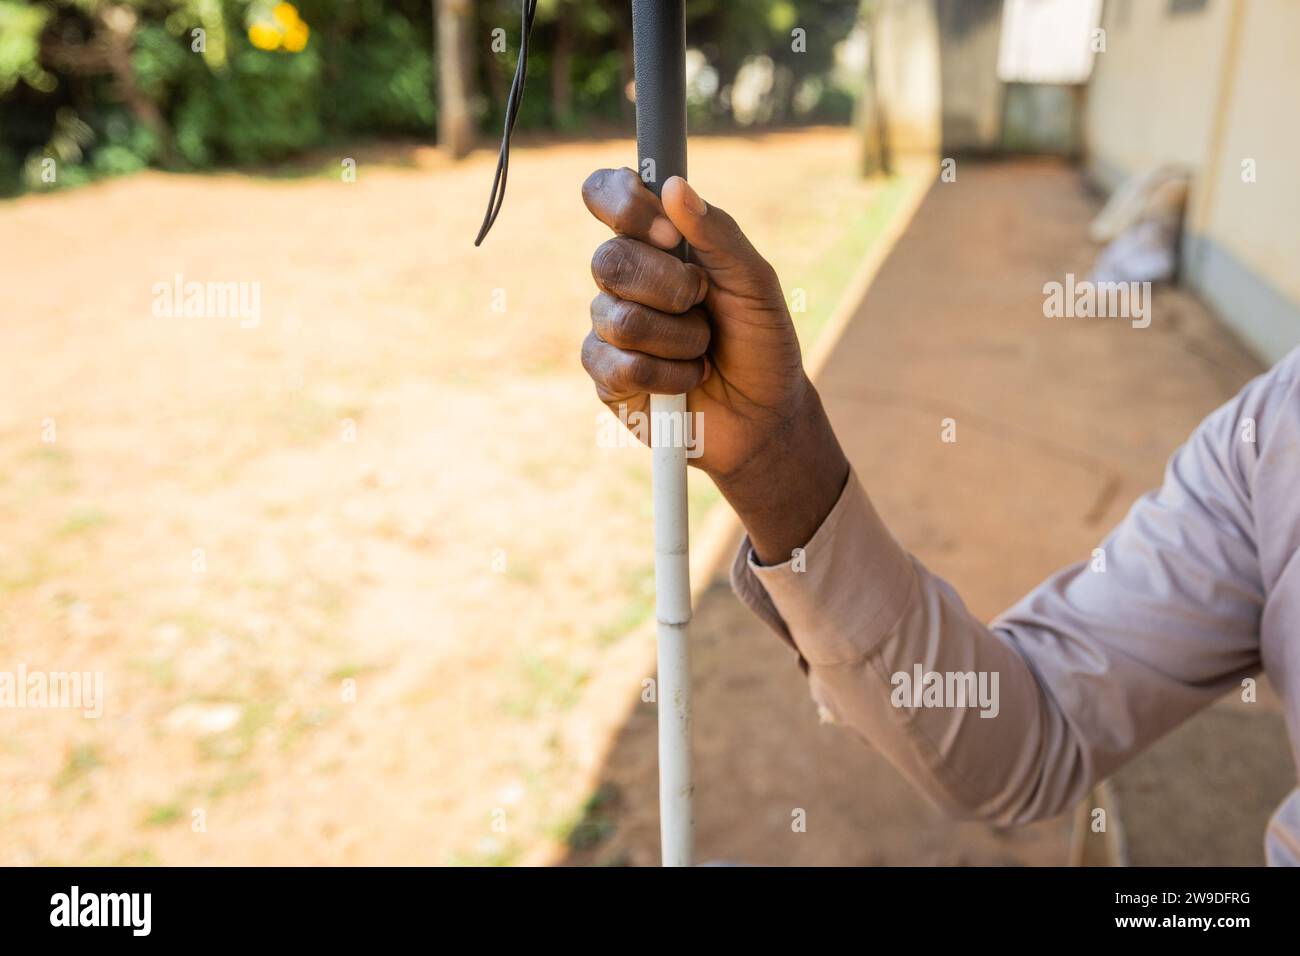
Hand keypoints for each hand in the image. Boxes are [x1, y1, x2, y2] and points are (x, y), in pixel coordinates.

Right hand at [580, 168, 808, 478]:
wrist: (766, 416)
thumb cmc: (761, 343)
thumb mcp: (755, 283)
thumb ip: (718, 234)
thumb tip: (674, 186)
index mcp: (656, 242)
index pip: (606, 195)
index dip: (623, 203)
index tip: (667, 230)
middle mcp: (625, 280)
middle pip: (609, 261)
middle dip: (668, 286)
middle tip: (702, 302)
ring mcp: (610, 329)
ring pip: (621, 320)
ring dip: (680, 339)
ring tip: (703, 350)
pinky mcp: (607, 378)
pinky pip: (621, 367)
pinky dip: (670, 375)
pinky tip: (688, 380)